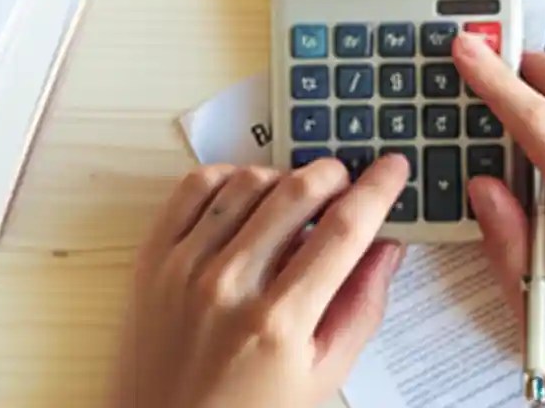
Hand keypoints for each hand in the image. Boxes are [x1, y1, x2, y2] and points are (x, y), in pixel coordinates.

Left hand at [112, 156, 409, 407]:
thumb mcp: (321, 376)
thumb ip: (360, 308)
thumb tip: (387, 247)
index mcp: (279, 324)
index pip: (343, 231)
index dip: (377, 190)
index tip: (392, 168)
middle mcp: (229, 287)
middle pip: (297, 194)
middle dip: (333, 176)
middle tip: (345, 183)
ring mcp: (184, 268)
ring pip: (247, 182)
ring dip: (283, 177)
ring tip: (296, 200)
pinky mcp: (152, 259)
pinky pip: (193, 188)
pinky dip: (227, 177)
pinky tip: (245, 194)